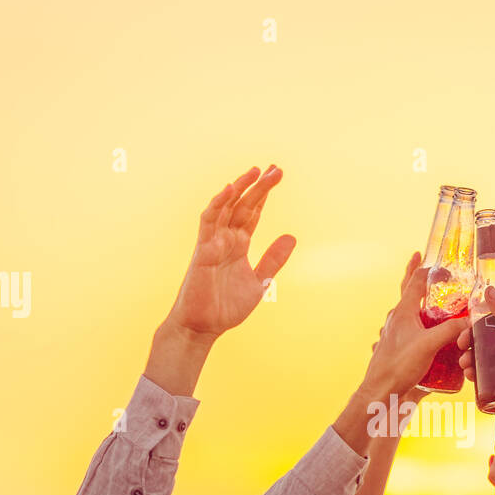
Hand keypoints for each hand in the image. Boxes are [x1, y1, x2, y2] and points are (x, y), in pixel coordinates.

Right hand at [166, 165, 295, 338]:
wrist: (204, 326)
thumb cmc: (227, 306)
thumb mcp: (260, 282)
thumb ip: (273, 259)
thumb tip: (292, 236)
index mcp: (239, 245)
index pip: (253, 212)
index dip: (264, 195)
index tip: (277, 176)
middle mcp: (226, 238)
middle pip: (243, 205)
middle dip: (259, 186)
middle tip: (276, 168)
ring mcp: (213, 242)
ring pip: (226, 207)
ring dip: (240, 188)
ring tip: (256, 171)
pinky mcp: (202, 250)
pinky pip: (209, 221)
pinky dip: (218, 204)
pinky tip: (230, 190)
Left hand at [359, 254, 466, 399]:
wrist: (380, 392)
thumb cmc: (398, 366)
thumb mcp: (429, 344)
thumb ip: (451, 330)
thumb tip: (469, 321)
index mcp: (403, 312)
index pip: (414, 281)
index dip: (424, 268)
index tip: (431, 258)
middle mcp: (397, 319)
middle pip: (408, 293)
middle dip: (417, 279)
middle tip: (424, 266)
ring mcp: (396, 333)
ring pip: (409, 312)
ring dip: (420, 303)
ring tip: (433, 300)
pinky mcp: (399, 348)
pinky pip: (411, 330)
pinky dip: (420, 324)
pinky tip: (430, 332)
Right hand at [457, 286, 494, 383]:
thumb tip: (489, 291)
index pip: (491, 316)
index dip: (476, 319)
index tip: (466, 324)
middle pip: (482, 336)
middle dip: (469, 340)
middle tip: (462, 345)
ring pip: (481, 354)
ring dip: (469, 357)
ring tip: (466, 365)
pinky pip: (484, 371)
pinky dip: (475, 372)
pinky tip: (471, 375)